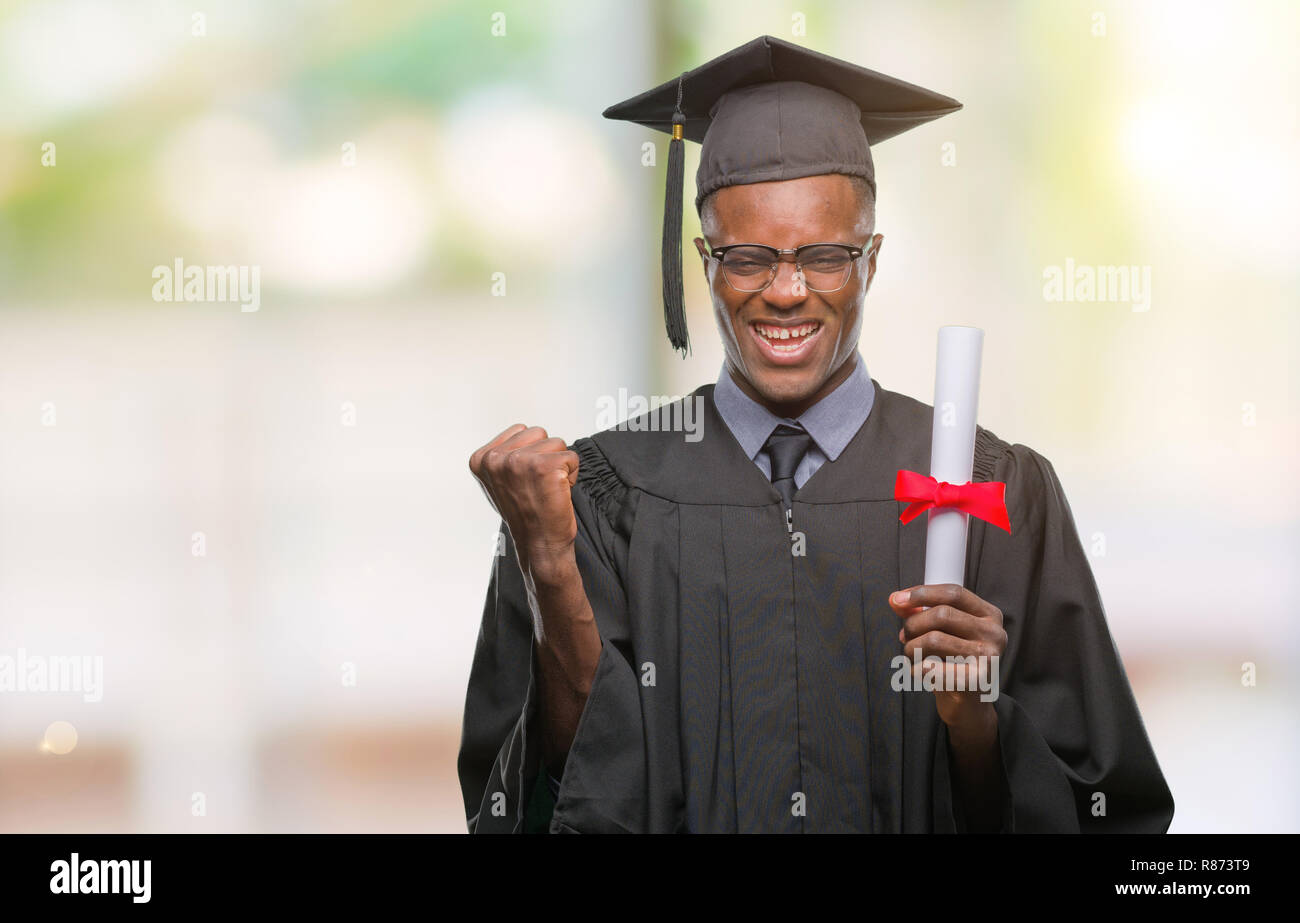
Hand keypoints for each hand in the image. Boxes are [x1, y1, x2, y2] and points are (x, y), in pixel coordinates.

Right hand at [469, 424, 579, 576]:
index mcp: (481, 459)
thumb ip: (505, 456)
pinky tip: (558, 493)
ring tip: (547, 490)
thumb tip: (523, 433)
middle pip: (538, 432)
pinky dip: (572, 475)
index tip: (523, 482)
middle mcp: (496, 458)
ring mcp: (519, 461)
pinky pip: (572, 456)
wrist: (539, 546)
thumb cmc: (525, 515)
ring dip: (559, 465)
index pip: (520, 430)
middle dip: (546, 456)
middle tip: (538, 486)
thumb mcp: (500, 482)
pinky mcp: (545, 467)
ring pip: (556, 442)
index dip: (530, 454)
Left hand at [888, 584, 1005, 730]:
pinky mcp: (975, 680)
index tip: (898, 599)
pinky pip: (929, 666)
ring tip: (912, 655)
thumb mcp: (942, 631)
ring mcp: (988, 658)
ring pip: (933, 639)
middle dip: (913, 624)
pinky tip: (921, 672)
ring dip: (911, 648)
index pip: (954, 593)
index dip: (923, 593)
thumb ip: (920, 612)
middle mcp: (995, 634)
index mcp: (990, 616)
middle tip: (904, 636)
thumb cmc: (953, 662)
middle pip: (941, 614)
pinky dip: (916, 669)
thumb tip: (895, 599)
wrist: (967, 705)